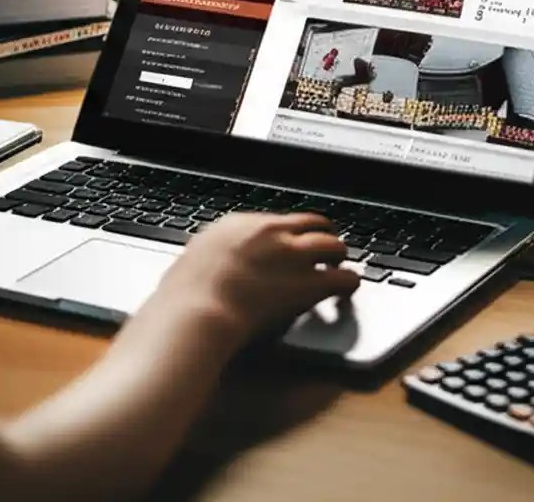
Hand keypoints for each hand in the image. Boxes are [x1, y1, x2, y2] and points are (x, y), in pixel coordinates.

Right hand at [142, 213, 359, 350]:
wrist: (196, 312)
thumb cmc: (184, 297)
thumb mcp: (191, 263)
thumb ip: (207, 258)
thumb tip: (204, 266)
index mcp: (238, 224)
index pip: (275, 221)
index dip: (287, 234)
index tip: (289, 244)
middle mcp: (270, 232)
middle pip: (311, 223)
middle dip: (321, 236)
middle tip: (326, 250)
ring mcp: (292, 254)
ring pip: (334, 245)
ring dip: (338, 257)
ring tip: (341, 267)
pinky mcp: (309, 282)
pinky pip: (344, 278)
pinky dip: (349, 283)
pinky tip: (348, 291)